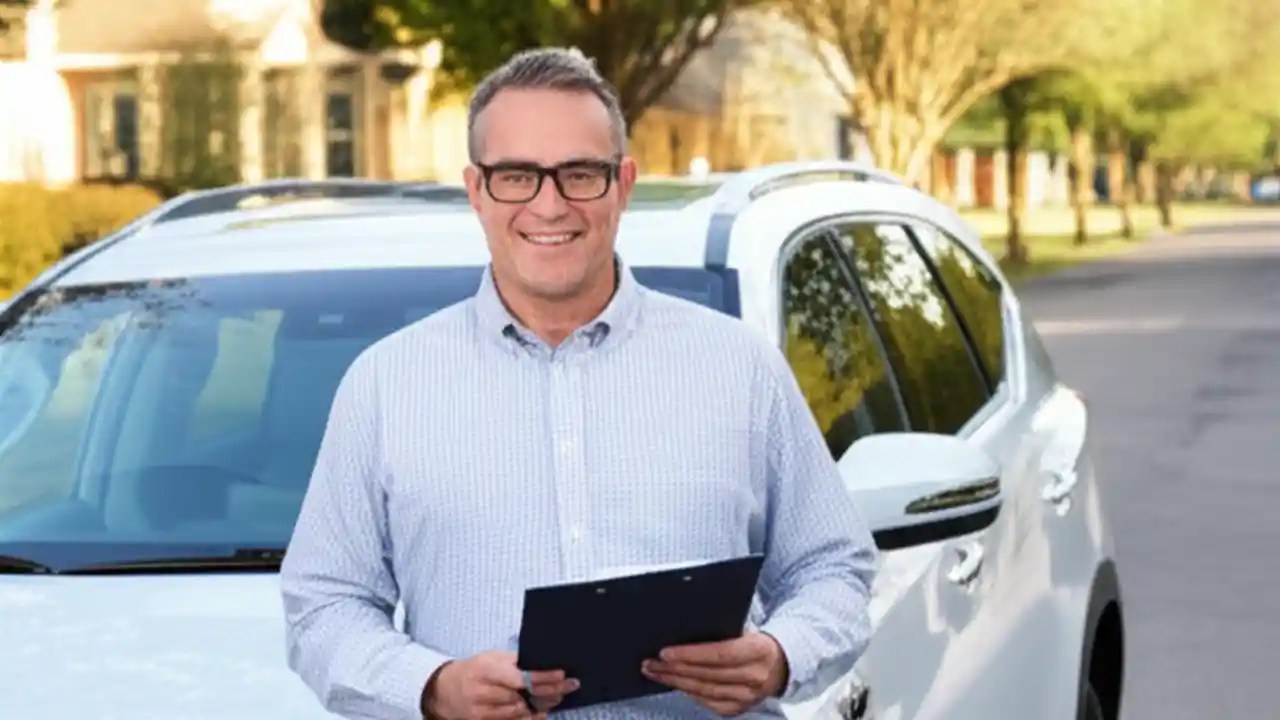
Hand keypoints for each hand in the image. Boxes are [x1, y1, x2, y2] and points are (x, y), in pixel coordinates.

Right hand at [421, 651, 577, 719]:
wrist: (443, 690)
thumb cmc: (474, 670)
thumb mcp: (491, 658)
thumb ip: (514, 662)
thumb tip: (543, 665)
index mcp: (486, 669)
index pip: (520, 676)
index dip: (542, 677)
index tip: (561, 675)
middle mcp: (483, 690)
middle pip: (523, 696)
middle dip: (548, 692)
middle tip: (568, 687)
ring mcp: (481, 710)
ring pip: (519, 712)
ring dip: (541, 705)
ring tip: (557, 698)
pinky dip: (529, 719)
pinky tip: (541, 713)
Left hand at [641, 632, 788, 716]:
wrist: (781, 664)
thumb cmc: (756, 642)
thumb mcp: (746, 629)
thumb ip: (722, 631)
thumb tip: (683, 628)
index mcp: (758, 651)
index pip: (719, 654)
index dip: (690, 654)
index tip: (665, 652)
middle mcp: (754, 677)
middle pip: (707, 675)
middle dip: (674, 669)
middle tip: (651, 662)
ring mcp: (748, 697)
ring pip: (704, 691)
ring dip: (675, 682)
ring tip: (655, 672)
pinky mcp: (739, 708)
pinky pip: (708, 703)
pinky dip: (689, 693)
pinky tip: (675, 684)